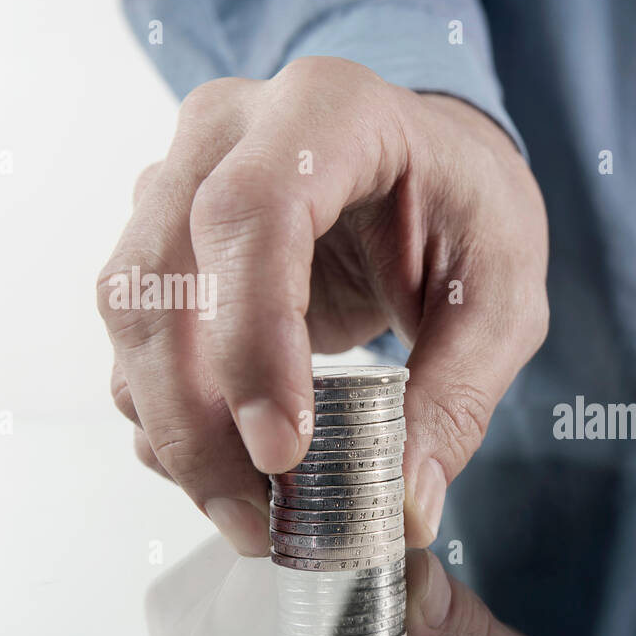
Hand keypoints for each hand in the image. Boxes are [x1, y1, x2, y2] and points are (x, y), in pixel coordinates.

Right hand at [99, 57, 548, 552]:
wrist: (436, 175)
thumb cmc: (472, 216)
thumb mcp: (502, 300)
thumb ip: (458, 397)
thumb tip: (403, 509)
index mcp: (329, 113)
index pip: (253, 216)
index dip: (252, 341)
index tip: (281, 453)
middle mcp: (229, 134)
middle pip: (162, 280)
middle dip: (196, 421)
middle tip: (258, 522)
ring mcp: (179, 182)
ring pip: (132, 318)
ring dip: (175, 434)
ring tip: (252, 518)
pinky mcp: (166, 245)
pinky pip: (138, 343)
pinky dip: (171, 422)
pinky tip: (229, 477)